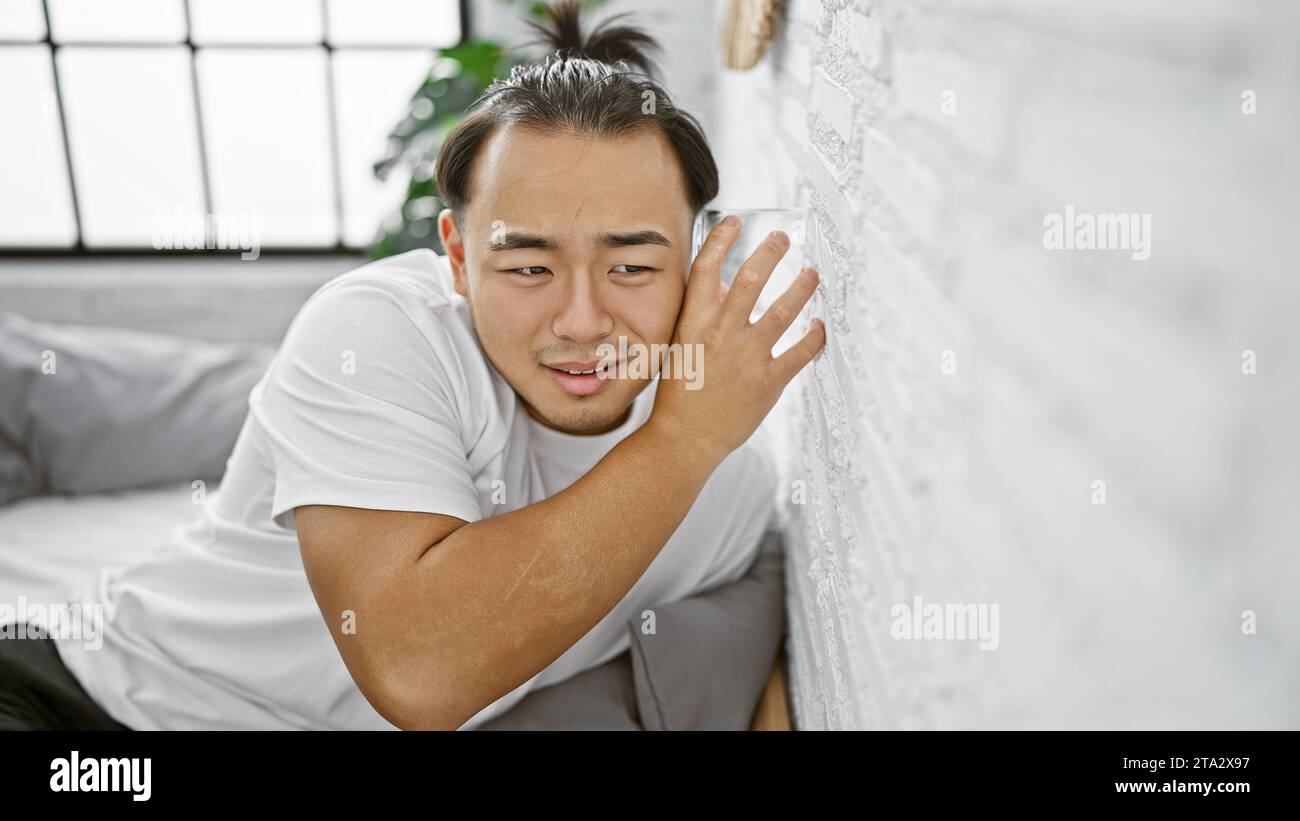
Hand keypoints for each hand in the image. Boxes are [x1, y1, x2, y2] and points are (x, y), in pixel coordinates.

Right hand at [647, 215, 825, 462]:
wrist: (684, 439)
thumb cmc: (680, 393)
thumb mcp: (682, 346)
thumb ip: (701, 315)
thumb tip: (722, 285)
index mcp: (694, 323)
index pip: (706, 270)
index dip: (721, 240)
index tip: (736, 223)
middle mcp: (721, 334)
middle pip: (750, 279)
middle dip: (770, 252)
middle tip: (783, 238)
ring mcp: (746, 357)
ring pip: (782, 310)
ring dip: (802, 287)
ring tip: (813, 274)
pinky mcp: (768, 381)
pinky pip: (801, 352)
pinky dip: (816, 336)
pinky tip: (821, 325)